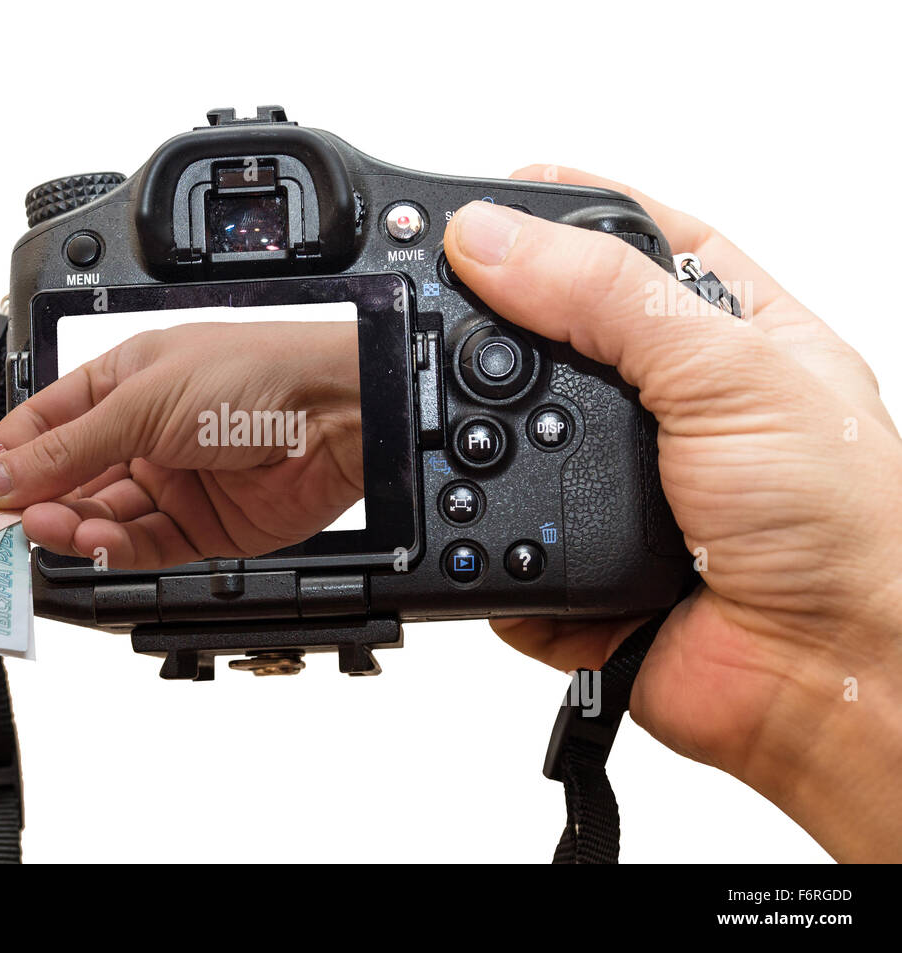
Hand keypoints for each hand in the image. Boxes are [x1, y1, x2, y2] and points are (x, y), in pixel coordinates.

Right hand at [0, 321, 362, 568]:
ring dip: (68, 526)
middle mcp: (144, 433)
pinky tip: (93, 542)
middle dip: (31, 498)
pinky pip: (140, 546)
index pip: (45, 423)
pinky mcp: (202, 528)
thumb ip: (66, 449)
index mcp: (123, 382)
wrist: (339, 415)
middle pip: (68, 478)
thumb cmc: (254, 374)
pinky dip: (112, 549)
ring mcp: (172, 481)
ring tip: (45, 527)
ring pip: (99, 518)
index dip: (4, 454)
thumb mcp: (142, 401)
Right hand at [444, 167, 901, 861]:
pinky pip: (496, 536)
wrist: (828, 679)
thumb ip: (610, 297)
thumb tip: (494, 239)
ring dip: (482, 441)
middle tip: (445, 304)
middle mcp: (665, 405)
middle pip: (551, 336)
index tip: (486, 201)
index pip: (629, 242)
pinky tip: (497, 530)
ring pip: (509, 439)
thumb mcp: (734, 372)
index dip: (558, 214)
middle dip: (495, 327)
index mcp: (724, 334)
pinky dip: (483, 539)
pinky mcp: (572, 559)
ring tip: (462, 429)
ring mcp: (614, 484)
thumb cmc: (847, 528)